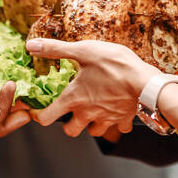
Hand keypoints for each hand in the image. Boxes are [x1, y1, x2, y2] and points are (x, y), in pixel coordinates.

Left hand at [25, 38, 155, 137]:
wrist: (145, 81)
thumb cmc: (114, 64)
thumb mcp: (83, 50)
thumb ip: (55, 49)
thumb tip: (31, 45)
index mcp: (74, 98)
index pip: (47, 118)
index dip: (39, 116)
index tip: (39, 112)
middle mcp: (88, 113)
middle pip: (70, 131)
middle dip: (68, 124)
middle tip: (70, 113)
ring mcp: (106, 118)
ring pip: (93, 132)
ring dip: (91, 125)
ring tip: (93, 112)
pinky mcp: (123, 119)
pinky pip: (118, 128)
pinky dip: (116, 123)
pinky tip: (117, 111)